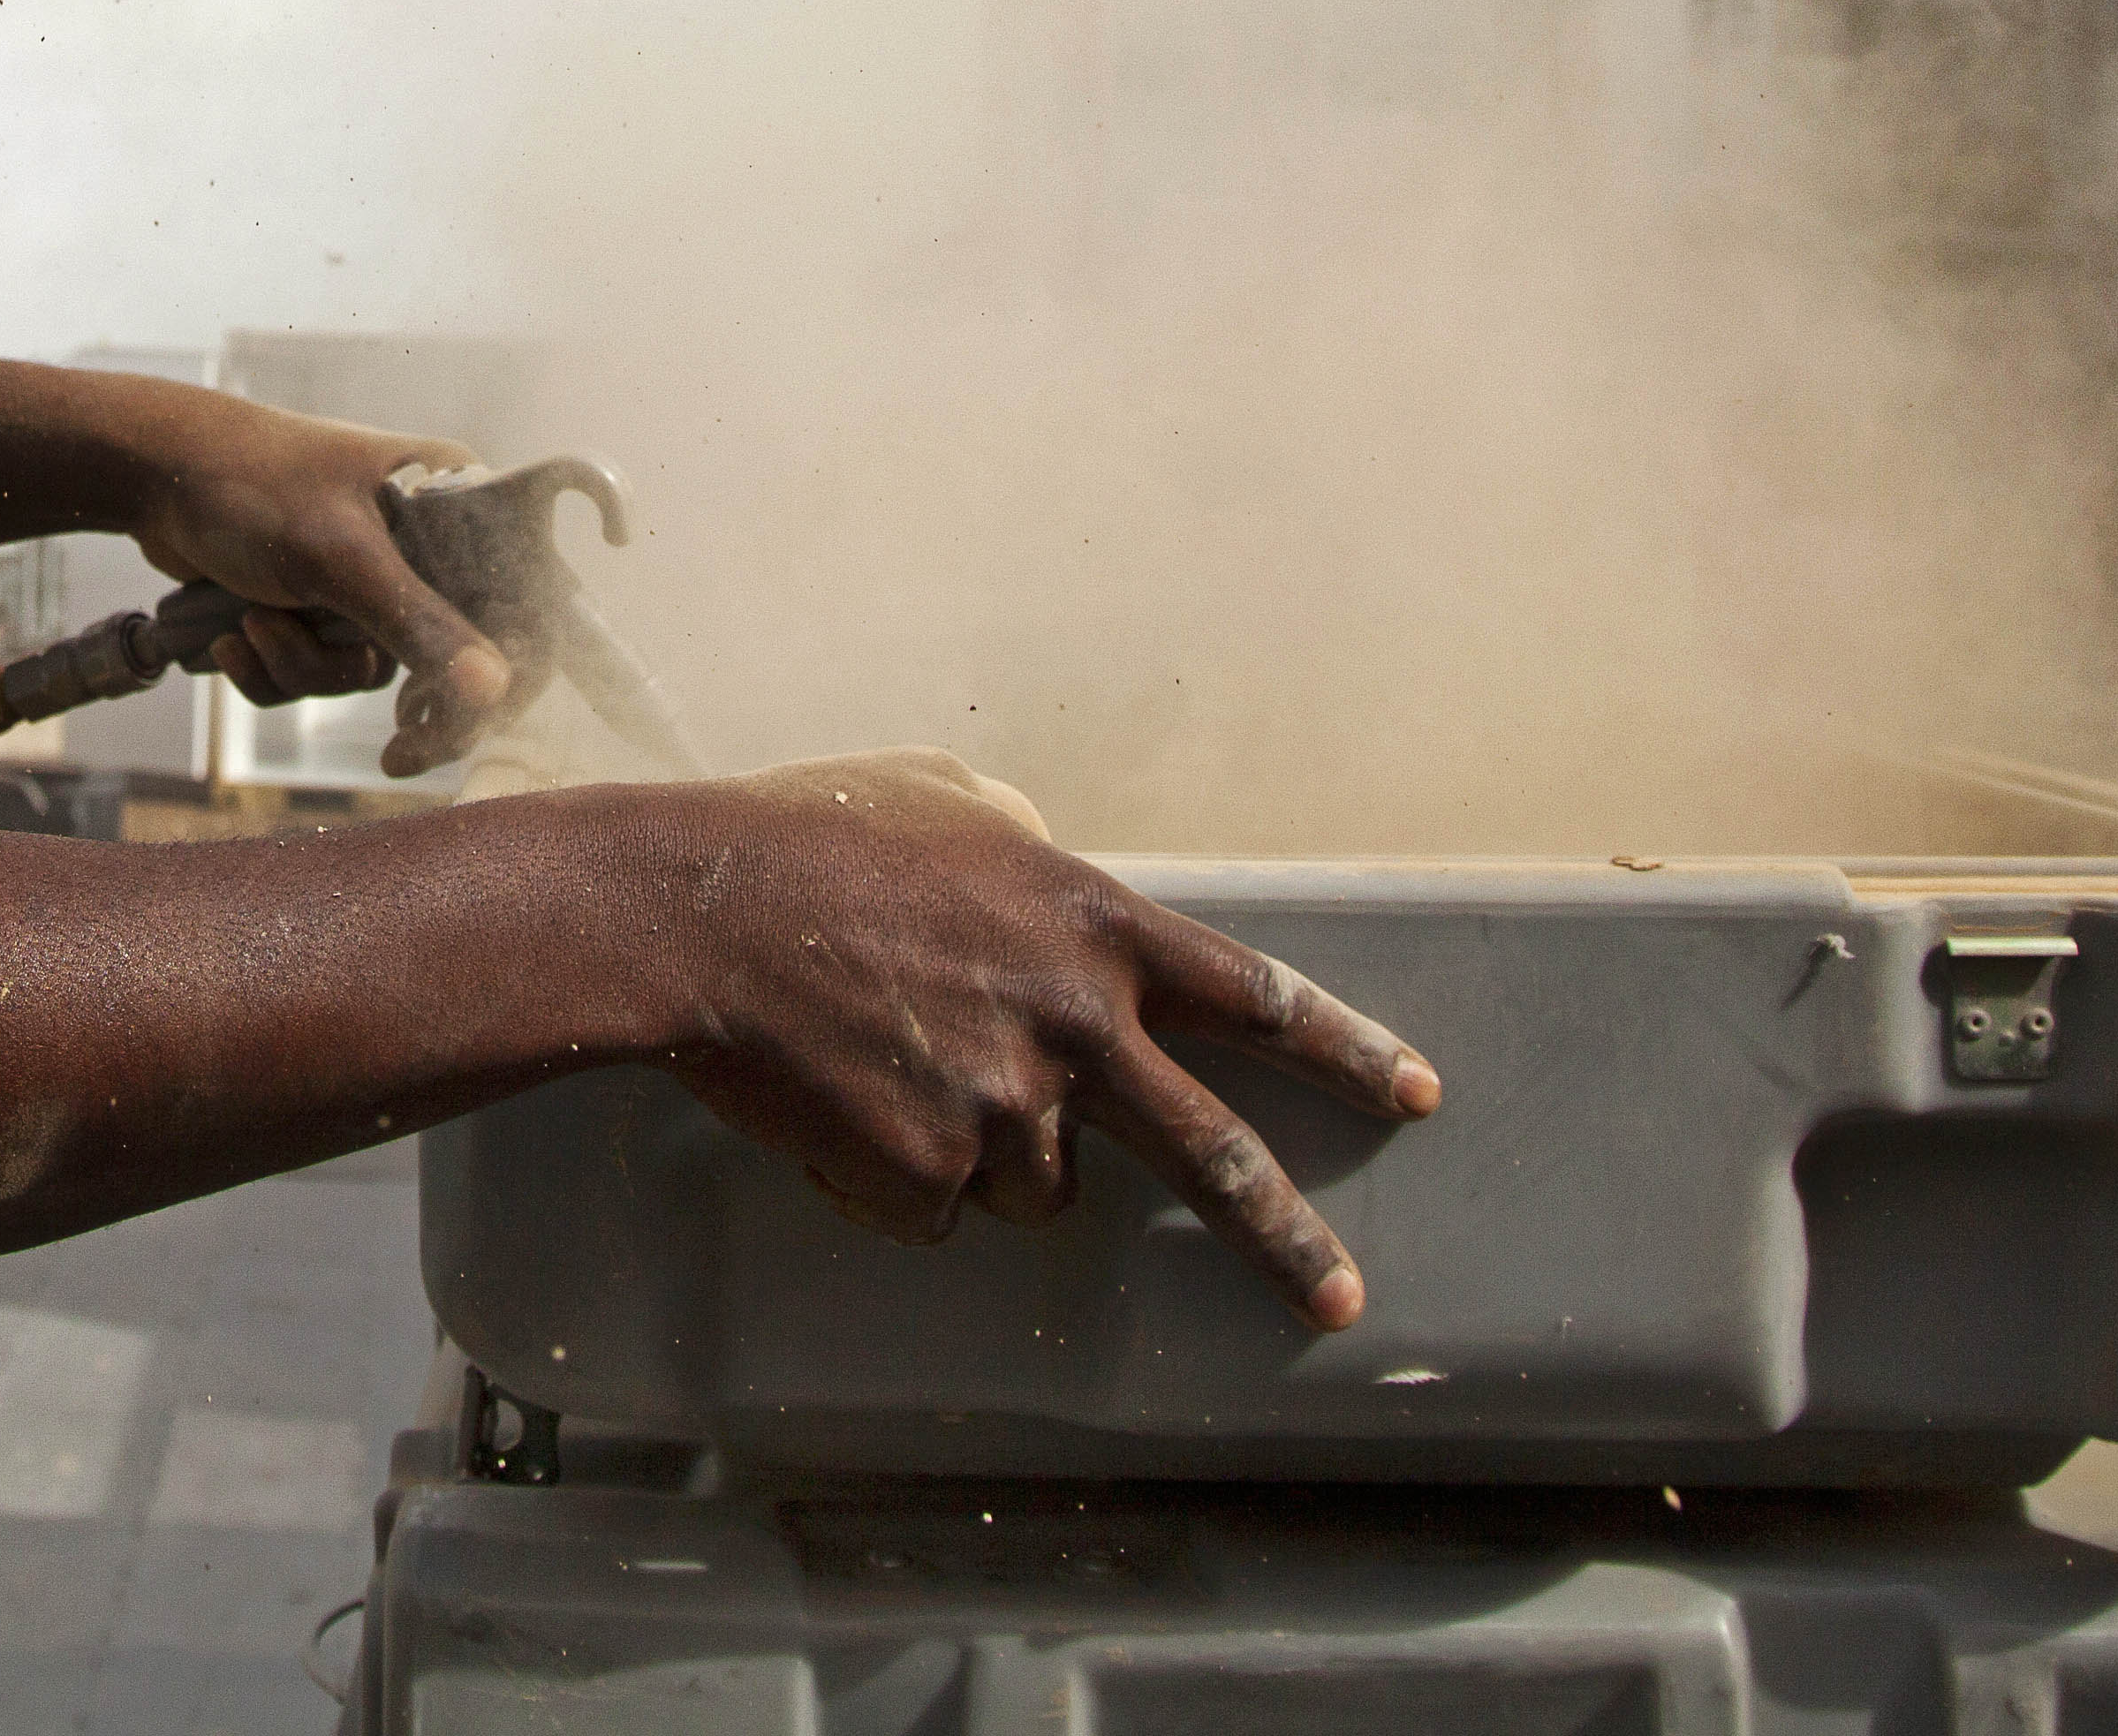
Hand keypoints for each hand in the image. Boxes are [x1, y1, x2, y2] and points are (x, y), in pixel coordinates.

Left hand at [106, 387, 522, 769]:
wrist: (153, 474)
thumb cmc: (251, 486)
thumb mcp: (338, 558)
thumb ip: (417, 623)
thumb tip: (492, 688)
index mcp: (453, 504)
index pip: (521, 602)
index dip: (507, 673)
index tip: (473, 723)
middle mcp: (421, 542)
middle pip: (446, 655)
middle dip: (387, 689)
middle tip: (397, 752)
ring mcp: (366, 575)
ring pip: (366, 672)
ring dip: (304, 669)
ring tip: (255, 624)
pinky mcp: (316, 601)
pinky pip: (316, 672)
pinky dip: (273, 671)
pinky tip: (232, 638)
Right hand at [627, 750, 1441, 1324]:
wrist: (700, 919)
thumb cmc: (813, 844)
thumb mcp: (953, 816)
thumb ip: (1033, 869)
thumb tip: (1059, 893)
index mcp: (1093, 927)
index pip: (1256, 996)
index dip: (1345, 1051)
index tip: (1417, 1094)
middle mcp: (1077, 1026)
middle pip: (1212, 1152)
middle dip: (1287, 1237)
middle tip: (1342, 1300)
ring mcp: (1008, 1109)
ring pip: (1037, 1184)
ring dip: (981, 1150)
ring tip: (888, 1063)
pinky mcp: (931, 1176)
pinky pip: (936, 1207)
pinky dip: (893, 1175)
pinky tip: (835, 1100)